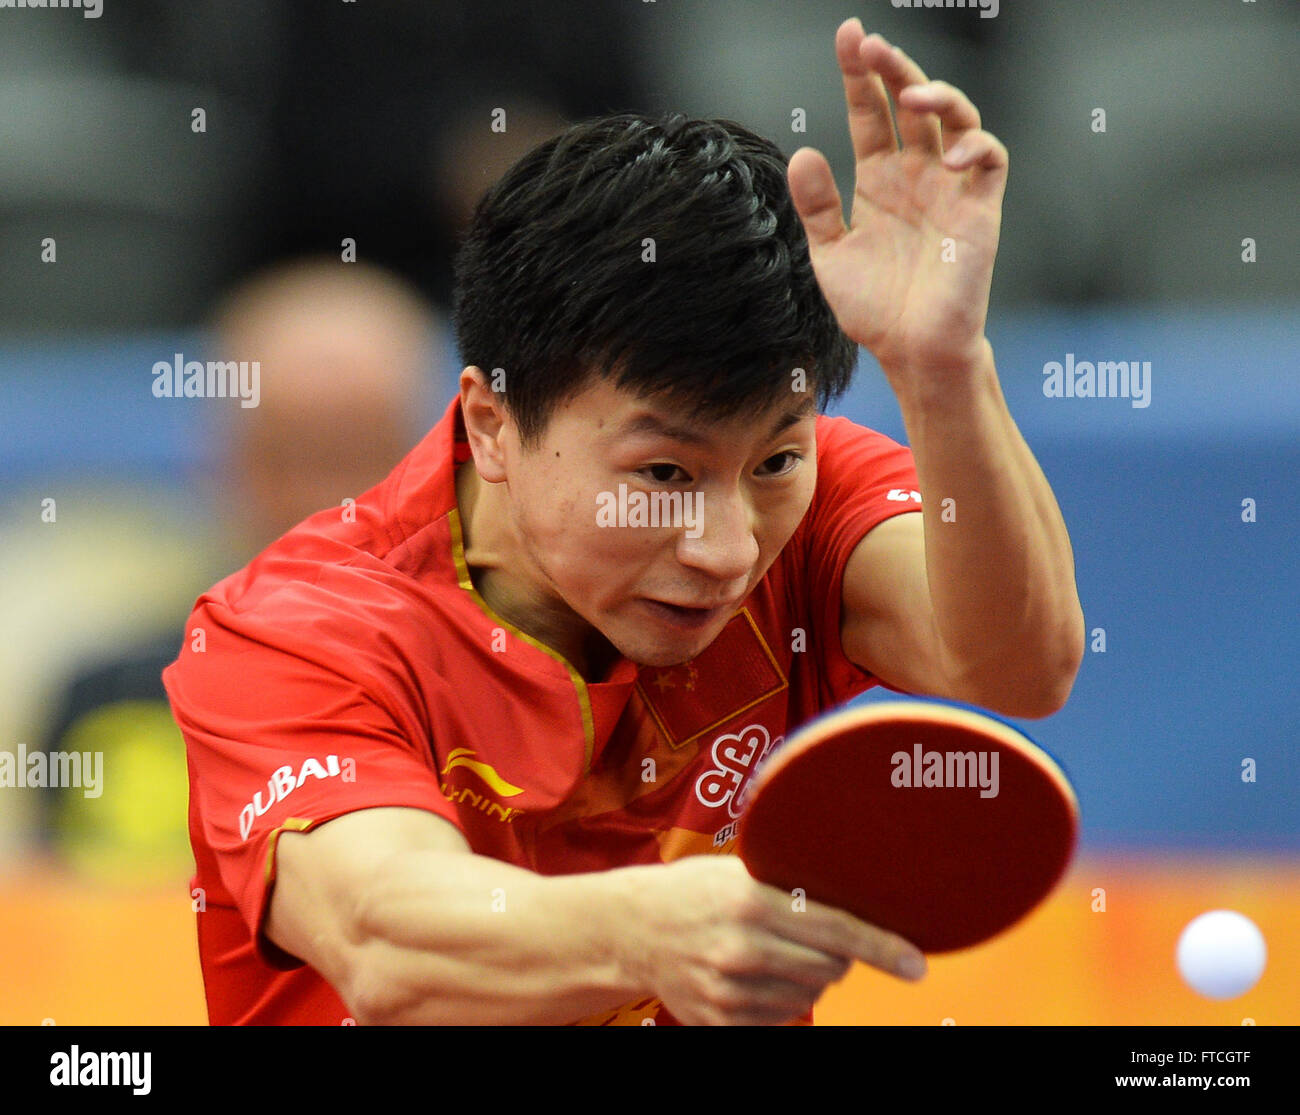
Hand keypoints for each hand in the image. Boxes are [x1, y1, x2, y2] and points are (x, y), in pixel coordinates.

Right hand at [618, 855, 925, 1025]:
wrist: (631, 929)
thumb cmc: (692, 892)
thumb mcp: (738, 872)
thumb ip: (790, 886)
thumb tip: (858, 898)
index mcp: (751, 903)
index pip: (838, 930)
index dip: (883, 948)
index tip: (916, 964)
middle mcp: (742, 949)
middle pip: (832, 968)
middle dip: (838, 954)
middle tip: (814, 935)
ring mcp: (730, 991)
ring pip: (810, 995)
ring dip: (810, 976)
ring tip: (776, 951)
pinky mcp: (722, 1020)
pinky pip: (782, 1017)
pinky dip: (783, 998)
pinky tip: (758, 974)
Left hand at [788, 19, 1007, 377]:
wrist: (911, 352)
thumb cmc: (875, 308)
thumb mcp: (831, 254)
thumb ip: (818, 205)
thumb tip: (804, 152)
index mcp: (879, 180)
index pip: (869, 114)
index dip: (859, 76)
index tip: (847, 36)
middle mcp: (916, 175)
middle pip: (910, 103)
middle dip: (893, 68)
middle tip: (870, 44)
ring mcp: (950, 188)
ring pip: (955, 118)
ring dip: (937, 96)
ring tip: (910, 93)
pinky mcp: (980, 209)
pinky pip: (990, 159)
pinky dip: (975, 144)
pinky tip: (948, 152)